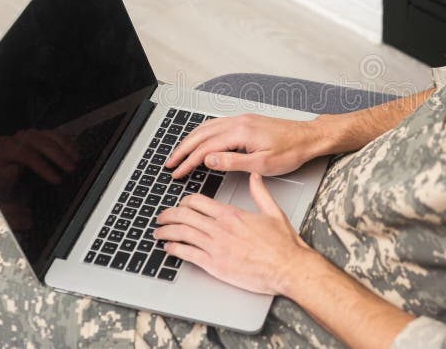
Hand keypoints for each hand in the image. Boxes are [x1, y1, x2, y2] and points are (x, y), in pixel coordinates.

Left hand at [0, 129, 79, 186]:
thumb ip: (5, 176)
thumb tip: (17, 169)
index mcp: (9, 148)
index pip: (28, 155)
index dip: (44, 168)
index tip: (57, 180)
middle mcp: (21, 137)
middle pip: (43, 143)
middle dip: (59, 156)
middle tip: (72, 169)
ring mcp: (33, 133)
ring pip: (52, 136)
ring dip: (67, 147)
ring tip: (78, 159)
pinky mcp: (41, 133)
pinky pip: (57, 134)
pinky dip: (68, 141)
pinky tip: (77, 150)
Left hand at [154, 173, 310, 294]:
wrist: (288, 267)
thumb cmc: (283, 244)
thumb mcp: (273, 212)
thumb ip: (260, 193)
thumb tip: (254, 177)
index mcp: (232, 214)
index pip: (198, 201)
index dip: (184, 202)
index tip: (180, 204)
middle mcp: (221, 229)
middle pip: (184, 216)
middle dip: (168, 215)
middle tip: (161, 217)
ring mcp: (216, 247)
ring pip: (181, 233)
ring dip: (165, 231)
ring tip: (158, 232)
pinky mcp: (215, 266)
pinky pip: (187, 254)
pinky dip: (174, 249)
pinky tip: (168, 248)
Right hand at [166, 114, 324, 178]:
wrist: (309, 137)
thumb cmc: (291, 151)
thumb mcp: (262, 164)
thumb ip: (233, 162)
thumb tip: (208, 160)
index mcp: (240, 132)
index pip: (205, 148)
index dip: (188, 162)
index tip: (177, 172)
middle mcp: (238, 122)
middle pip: (201, 135)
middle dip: (182, 150)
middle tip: (170, 164)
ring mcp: (241, 120)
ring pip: (206, 127)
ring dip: (190, 140)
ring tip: (179, 153)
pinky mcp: (246, 121)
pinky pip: (216, 124)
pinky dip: (202, 133)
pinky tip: (199, 139)